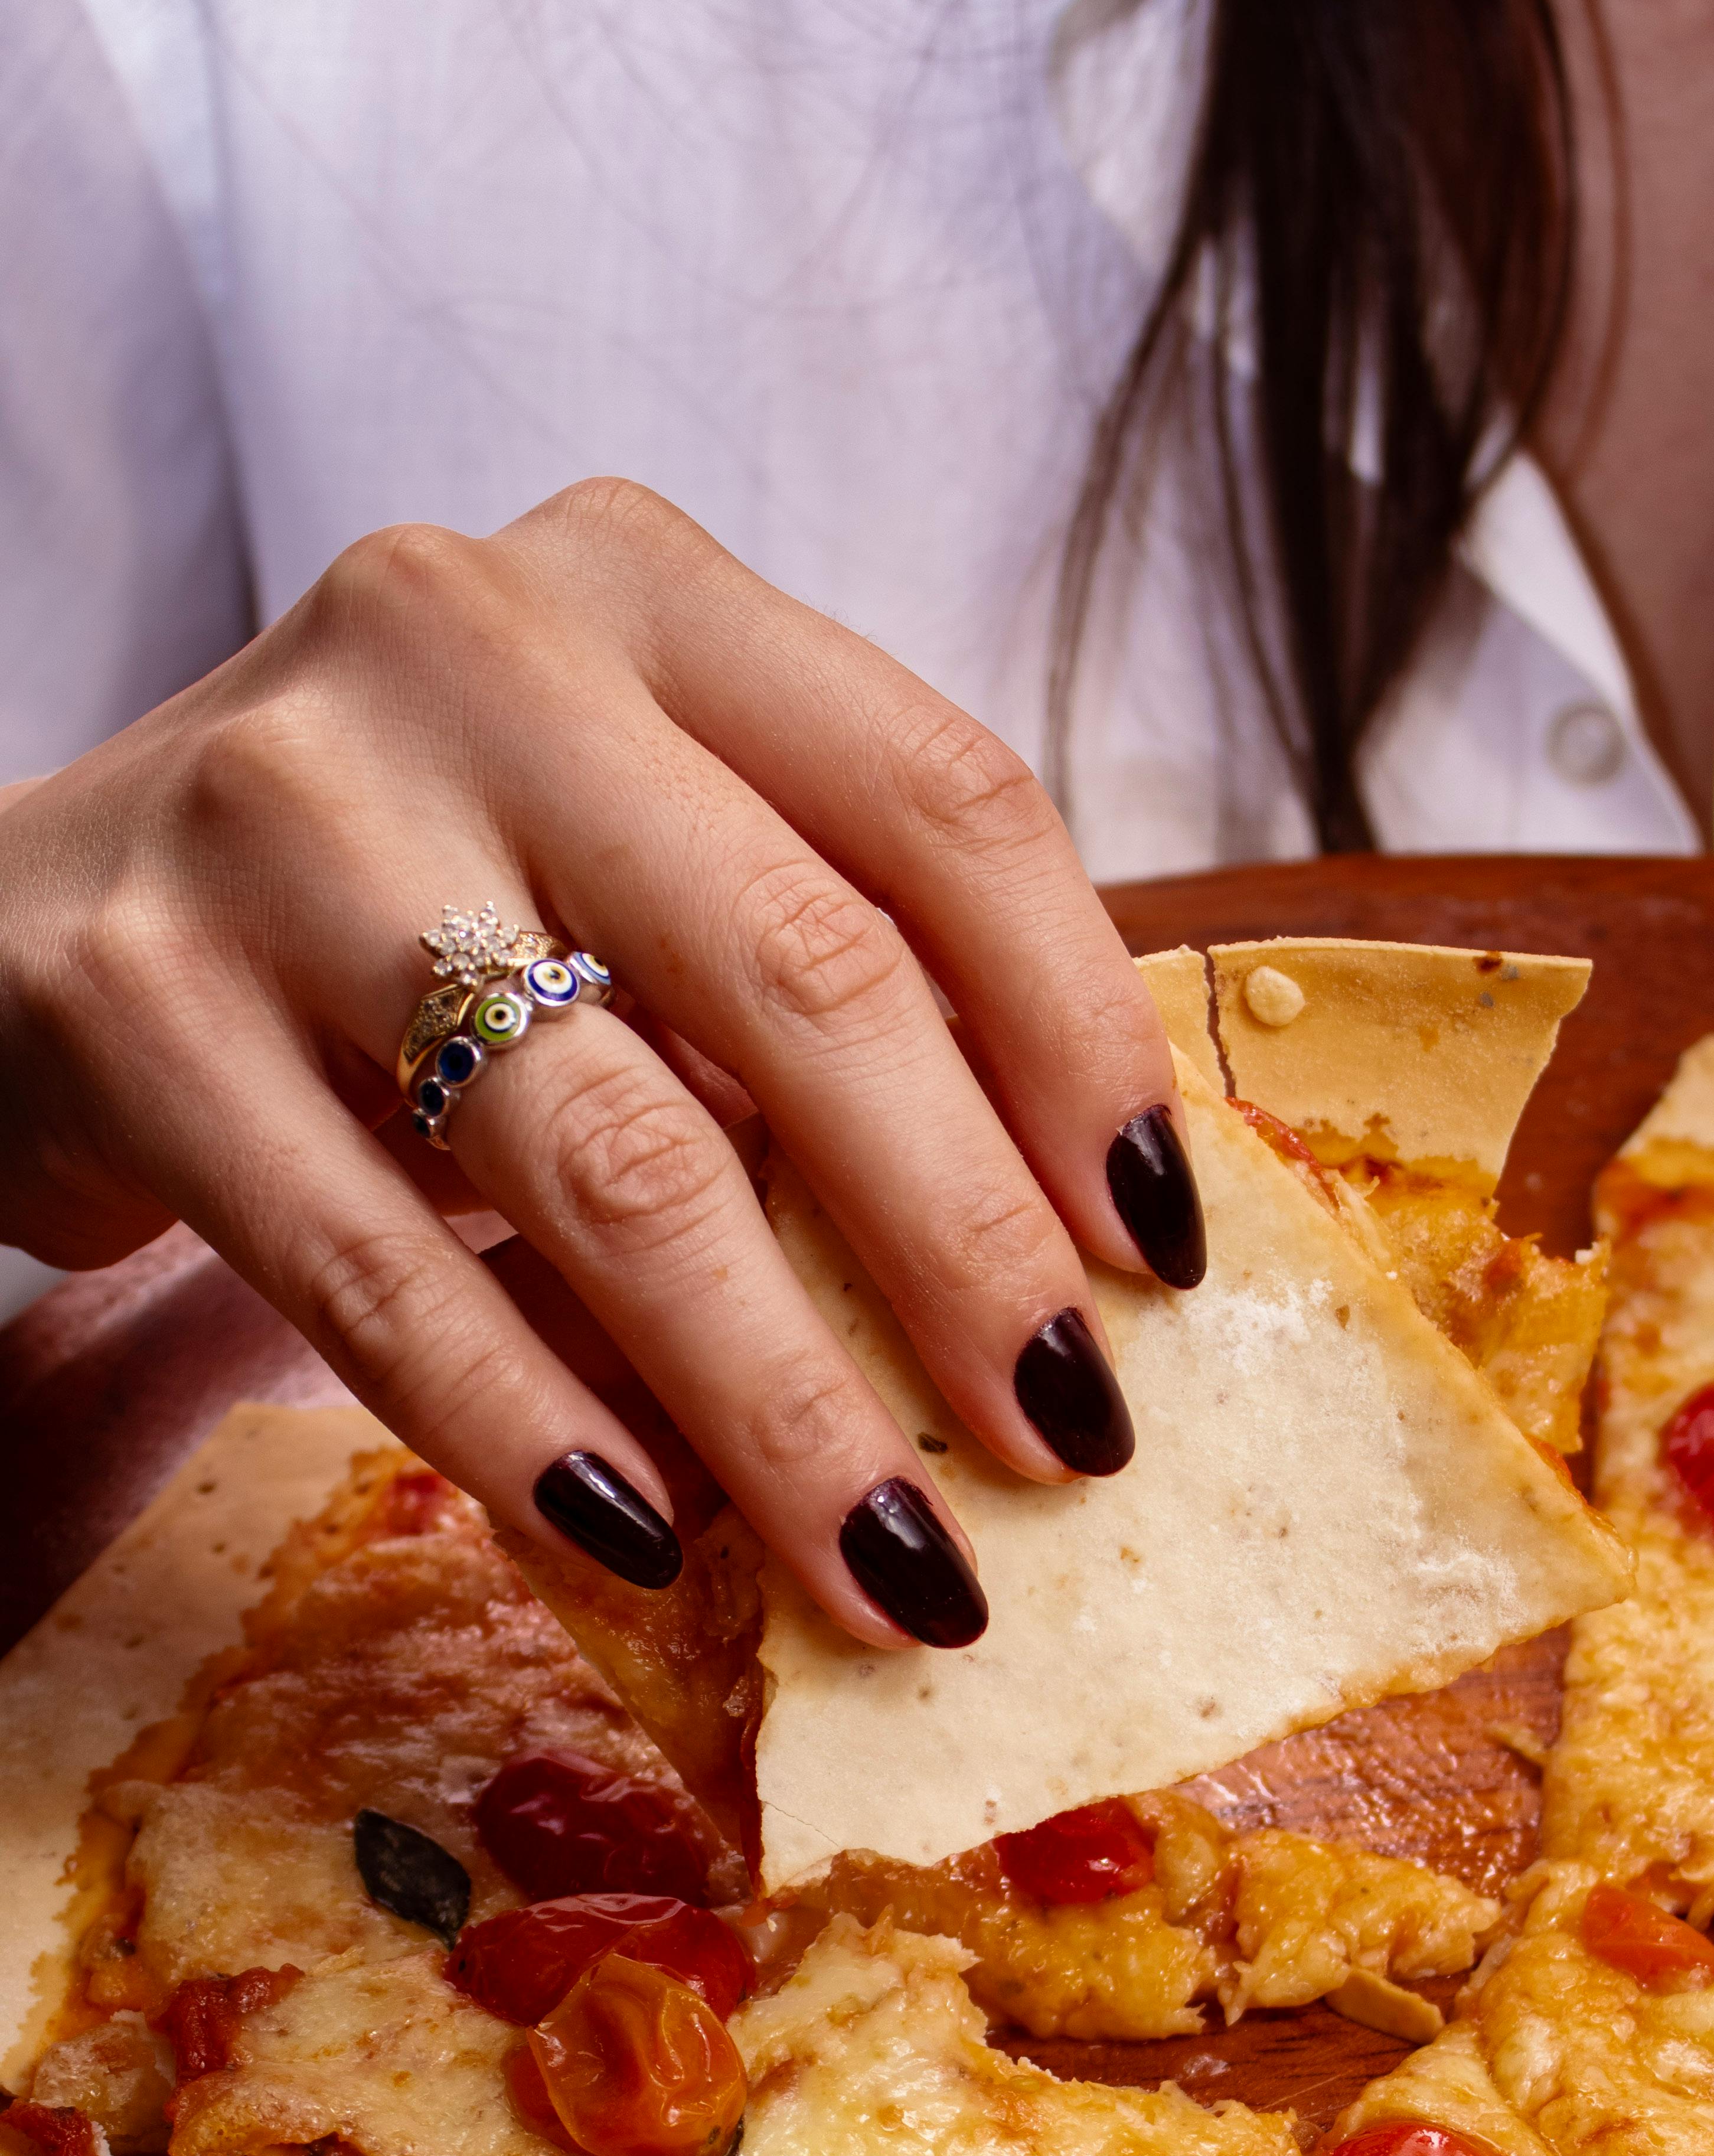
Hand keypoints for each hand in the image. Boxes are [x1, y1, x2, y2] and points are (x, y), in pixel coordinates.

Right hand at [0, 481, 1199, 1643]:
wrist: (36, 921)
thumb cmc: (403, 915)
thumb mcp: (619, 868)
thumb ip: (810, 993)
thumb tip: (1061, 1269)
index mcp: (642, 594)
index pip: (945, 807)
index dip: (1083, 1045)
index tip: (1160, 1253)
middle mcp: (467, 648)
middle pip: (806, 983)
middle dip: (967, 1251)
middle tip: (1069, 1445)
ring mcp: (283, 815)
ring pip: (611, 1155)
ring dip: (784, 1401)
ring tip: (899, 1561)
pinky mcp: (133, 1001)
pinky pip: (381, 1270)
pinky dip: (529, 1429)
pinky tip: (645, 1545)